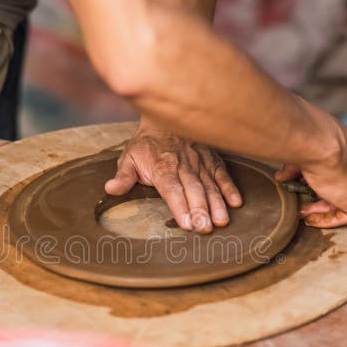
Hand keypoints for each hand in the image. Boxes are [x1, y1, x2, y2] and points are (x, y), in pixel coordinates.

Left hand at [105, 124, 241, 232]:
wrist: (165, 118)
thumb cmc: (146, 144)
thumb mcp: (129, 158)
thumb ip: (123, 177)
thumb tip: (110, 189)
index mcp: (162, 167)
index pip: (171, 189)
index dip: (179, 206)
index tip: (186, 224)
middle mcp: (183, 165)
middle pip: (193, 190)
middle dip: (200, 210)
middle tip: (205, 228)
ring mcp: (199, 161)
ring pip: (209, 184)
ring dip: (216, 203)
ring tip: (221, 221)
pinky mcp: (211, 159)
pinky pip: (222, 173)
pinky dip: (230, 187)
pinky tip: (236, 203)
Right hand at [276, 102, 346, 227]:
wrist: (320, 144)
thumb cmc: (311, 139)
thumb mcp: (304, 150)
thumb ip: (299, 165)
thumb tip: (283, 176)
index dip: (325, 179)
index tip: (305, 185)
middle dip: (324, 195)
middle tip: (304, 201)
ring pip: (346, 201)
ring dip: (323, 207)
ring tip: (303, 211)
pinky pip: (346, 217)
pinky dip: (327, 220)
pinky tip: (310, 219)